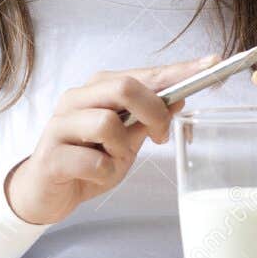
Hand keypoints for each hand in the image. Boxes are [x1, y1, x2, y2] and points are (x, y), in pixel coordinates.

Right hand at [4, 54, 218, 225]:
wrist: (44, 193)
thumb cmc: (86, 162)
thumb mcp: (125, 142)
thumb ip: (148, 120)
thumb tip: (181, 96)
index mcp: (97, 90)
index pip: (143, 73)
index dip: (178, 70)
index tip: (212, 64)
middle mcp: (76, 100)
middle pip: (123, 87)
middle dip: (153, 111)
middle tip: (161, 135)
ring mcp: (60, 126)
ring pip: (107, 122)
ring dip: (122, 148)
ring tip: (114, 160)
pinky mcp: (51, 156)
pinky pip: (93, 161)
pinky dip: (105, 172)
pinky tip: (96, 175)